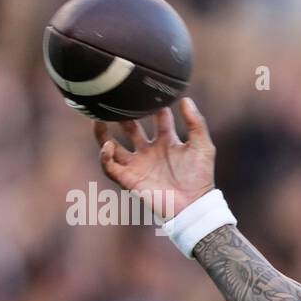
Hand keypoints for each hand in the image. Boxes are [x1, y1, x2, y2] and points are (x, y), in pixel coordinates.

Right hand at [93, 98, 215, 221]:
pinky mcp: (129, 179)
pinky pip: (109, 166)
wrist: (193, 205)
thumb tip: (185, 99)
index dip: (155, 107)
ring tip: (98, 118)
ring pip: (113, 146)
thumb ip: (196, 123)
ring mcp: (138, 165)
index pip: (158, 119)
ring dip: (103, 133)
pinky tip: (107, 146)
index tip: (149, 94)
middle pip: (131, 129)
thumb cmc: (200, 178)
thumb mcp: (202, 146)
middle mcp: (150, 152)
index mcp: (168, 143)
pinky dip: (104, 156)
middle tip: (117, 101)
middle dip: (124, 115)